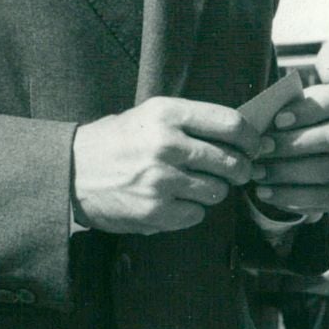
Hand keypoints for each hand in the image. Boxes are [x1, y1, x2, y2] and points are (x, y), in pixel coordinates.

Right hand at [72, 97, 260, 233]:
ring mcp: (161, 180)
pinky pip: (197, 214)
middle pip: (230, 161)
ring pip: (217, 191)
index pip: (230, 124)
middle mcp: (166, 144)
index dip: (251, 137)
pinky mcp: (155, 210)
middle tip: (239, 171)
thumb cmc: (118, 140)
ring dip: (215, 191)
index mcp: (168, 114)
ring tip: (198, 185)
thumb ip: (192, 121)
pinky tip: (177, 200)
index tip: (256, 145)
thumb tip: (241, 132)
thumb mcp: (151, 115)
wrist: (72, 171)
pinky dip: (193, 210)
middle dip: (241, 169)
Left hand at [250, 83, 328, 219]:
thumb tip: (254, 126)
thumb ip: (271, 114)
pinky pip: (323, 196)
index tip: (277, 120)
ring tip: (258, 172)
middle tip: (263, 148)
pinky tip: (265, 191)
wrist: (286, 159)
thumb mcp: (275, 114)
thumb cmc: (278, 128)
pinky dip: (290, 196)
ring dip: (289, 172)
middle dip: (295, 143)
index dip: (309, 110)